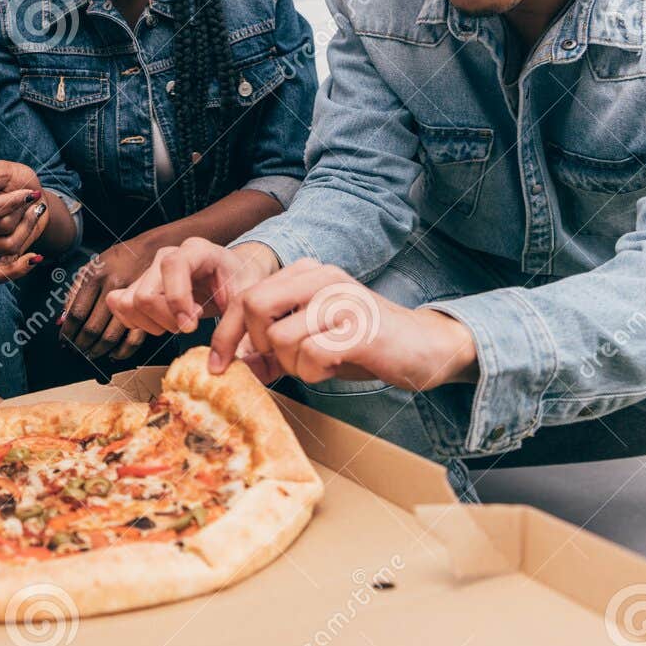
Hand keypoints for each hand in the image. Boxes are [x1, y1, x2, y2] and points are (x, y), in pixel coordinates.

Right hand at [0, 161, 50, 280]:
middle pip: (2, 227)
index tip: (29, 193)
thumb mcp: (6, 171)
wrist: (34, 198)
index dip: (13, 202)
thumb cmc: (17, 182)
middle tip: (29, 202)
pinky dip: (20, 268)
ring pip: (9, 245)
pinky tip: (34, 256)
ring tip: (31, 215)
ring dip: (28, 228)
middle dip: (22, 213)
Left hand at [59, 240, 162, 360]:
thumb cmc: (116, 260)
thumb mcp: (90, 269)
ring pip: (111, 336)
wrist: (150, 249)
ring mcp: (131, 300)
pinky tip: (114, 354)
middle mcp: (112, 289)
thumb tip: (62, 322)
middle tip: (76, 353)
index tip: (64, 342)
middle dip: (81, 345)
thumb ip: (74, 293)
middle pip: (92, 328)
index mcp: (94, 278)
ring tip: (91, 354)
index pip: (76, 313)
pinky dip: (123, 351)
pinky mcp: (147, 308)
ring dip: (99, 350)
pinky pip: (134, 337)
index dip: (68, 332)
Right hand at [106, 239, 280, 348]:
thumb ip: (238, 328)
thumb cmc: (239, 281)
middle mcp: (166, 256)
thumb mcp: (246, 299)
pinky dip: (135, 321)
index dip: (177, 300)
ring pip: (129, 303)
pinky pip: (119, 304)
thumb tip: (227, 364)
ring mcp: (150, 269)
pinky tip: (159, 323)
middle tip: (189, 325)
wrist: (233, 272)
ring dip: (151, 324)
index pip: (172, 267)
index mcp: (196, 251)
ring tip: (176, 323)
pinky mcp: (138, 283)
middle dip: (166, 321)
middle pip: (144, 294)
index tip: (191, 326)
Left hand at [209, 259, 477, 389]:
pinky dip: (313, 373)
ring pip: (278, 337)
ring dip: (291, 364)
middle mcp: (321, 277)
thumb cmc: (363, 344)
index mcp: (306, 273)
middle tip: (282, 362)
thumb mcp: (311, 338)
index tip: (218, 365)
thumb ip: (274, 346)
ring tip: (319, 363)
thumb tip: (236, 364)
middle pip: (252, 305)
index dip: (225, 334)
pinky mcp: (358, 328)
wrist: (426, 347)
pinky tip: (334, 366)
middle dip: (256, 344)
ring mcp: (340, 299)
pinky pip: (309, 355)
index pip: (245, 296)